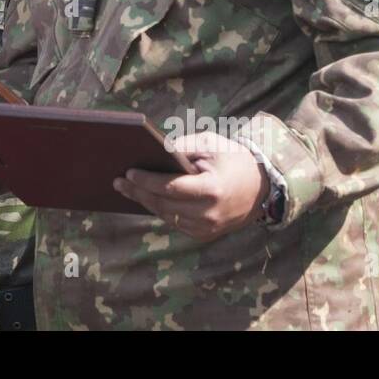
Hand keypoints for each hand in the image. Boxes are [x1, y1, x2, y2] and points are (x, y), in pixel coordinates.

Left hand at [112, 132, 269, 240]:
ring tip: (126, 189)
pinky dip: (160, 210)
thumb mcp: (211, 144)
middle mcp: (209, 214)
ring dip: (145, 202)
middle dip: (138, 192)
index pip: (171, 188)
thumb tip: (154, 150)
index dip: (147, 181)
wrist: (261, 187)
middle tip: (117, 182)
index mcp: (212, 189)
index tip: (128, 173)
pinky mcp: (205, 234)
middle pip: (164, 205)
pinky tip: (145, 198)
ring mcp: (208, 228)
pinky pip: (176, 223)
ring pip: (167, 216)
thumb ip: (183, 146)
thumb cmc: (233, 159)